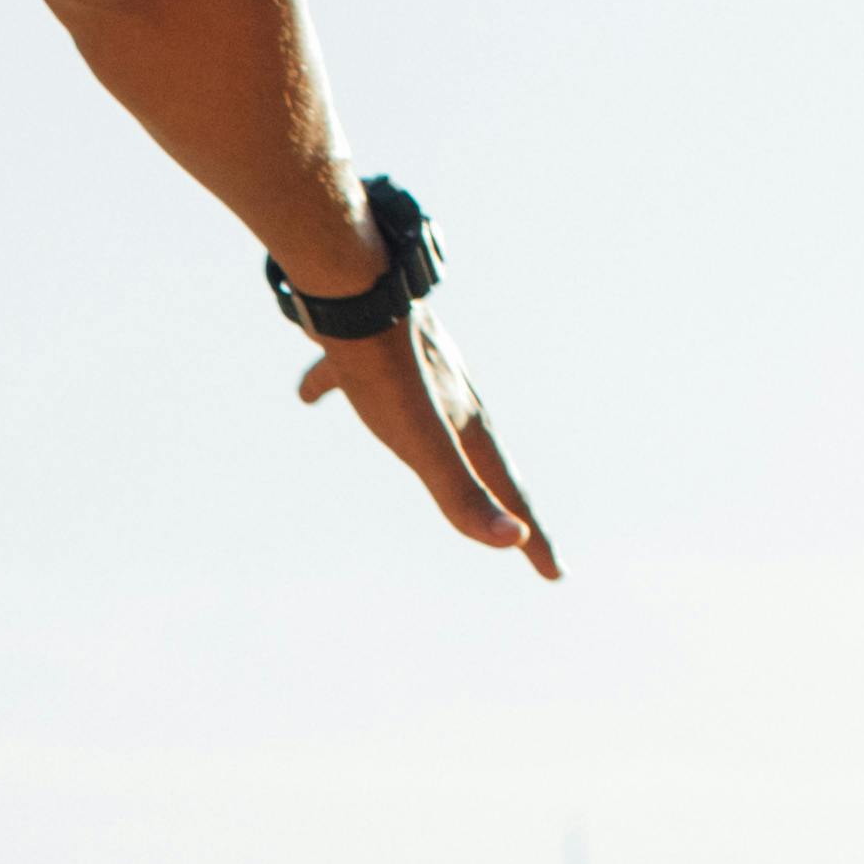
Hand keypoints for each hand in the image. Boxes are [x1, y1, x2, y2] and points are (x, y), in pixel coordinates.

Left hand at [298, 290, 557, 581]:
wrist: (353, 287)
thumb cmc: (386, 372)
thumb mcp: (422, 442)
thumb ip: (461, 493)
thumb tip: (512, 540)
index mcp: (468, 424)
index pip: (509, 492)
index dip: (533, 539)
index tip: (554, 576)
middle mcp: (451, 396)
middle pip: (481, 458)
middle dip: (499, 494)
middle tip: (515, 527)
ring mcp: (415, 370)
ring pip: (429, 415)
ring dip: (433, 442)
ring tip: (422, 459)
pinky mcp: (372, 349)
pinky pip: (357, 377)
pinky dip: (340, 388)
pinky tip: (309, 393)